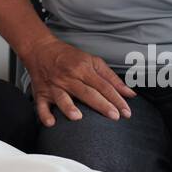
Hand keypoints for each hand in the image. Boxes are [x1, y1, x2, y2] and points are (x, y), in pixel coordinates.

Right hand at [21, 36, 135, 126]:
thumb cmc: (69, 57)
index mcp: (83, 68)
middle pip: (87, 93)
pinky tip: (51, 122)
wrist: (40, 49)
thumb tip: (130, 94)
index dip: (116, 98)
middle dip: (101, 104)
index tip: (126, 112)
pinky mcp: (41, 93)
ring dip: (68, 107)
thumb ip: (111, 78)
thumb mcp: (92, 61)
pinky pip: (41, 105)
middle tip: (114, 116)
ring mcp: (54, 86)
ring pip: (62, 97)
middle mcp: (69, 77)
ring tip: (78, 117)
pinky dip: (44, 114)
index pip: (103, 86)